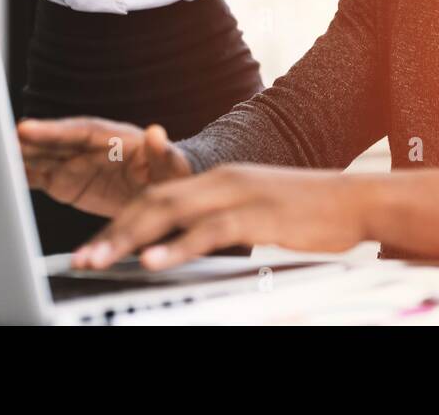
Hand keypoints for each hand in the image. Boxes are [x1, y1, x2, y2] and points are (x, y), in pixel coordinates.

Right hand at [18, 116, 191, 217]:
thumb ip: (161, 151)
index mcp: (110, 136)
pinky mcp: (64, 182)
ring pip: (38, 157)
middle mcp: (86, 147)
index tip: (24, 128)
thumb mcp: (171, 164)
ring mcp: (72, 163)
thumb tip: (156, 133)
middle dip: (23, 141)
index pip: (76, 130)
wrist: (164, 194)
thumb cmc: (171, 171)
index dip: (50, 129)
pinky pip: (37, 176)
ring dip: (14, 156)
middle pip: (50, 141)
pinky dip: (17, 176)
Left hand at [71, 164, 370, 269]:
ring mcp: (239, 193)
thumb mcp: (256, 213)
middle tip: (81, 258)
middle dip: (113, 232)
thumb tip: (186, 249)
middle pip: (153, 202)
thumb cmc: (310, 213)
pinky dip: (176, 246)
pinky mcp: (258, 213)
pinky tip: (153, 260)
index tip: (93, 248)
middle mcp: (222, 180)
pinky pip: (208, 230)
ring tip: (100, 260)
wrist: (357, 200)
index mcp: (219, 179)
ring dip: (130, 239)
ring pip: (170, 212)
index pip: (157, 197)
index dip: (120, 223)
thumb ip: (221, 225)